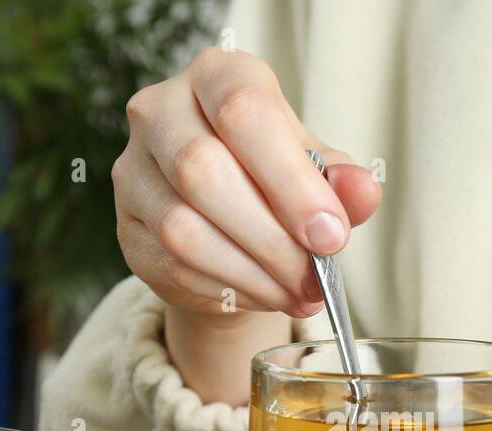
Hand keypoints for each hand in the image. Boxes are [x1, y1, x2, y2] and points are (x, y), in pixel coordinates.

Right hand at [114, 47, 380, 318]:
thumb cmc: (275, 180)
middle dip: (271, 236)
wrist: (228, 222)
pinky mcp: (128, 228)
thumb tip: (363, 191)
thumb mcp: (316, 171)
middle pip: (201, 170)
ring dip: (251, 272)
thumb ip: (341, 180)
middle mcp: (160, 111)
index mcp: (215, 76)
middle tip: (316, 274)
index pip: (243, 109)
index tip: (331, 234)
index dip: (290, 179)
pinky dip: (230, 288)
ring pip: (182, 228)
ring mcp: (134, 171)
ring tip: (299, 292)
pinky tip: (266, 294)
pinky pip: (173, 265)